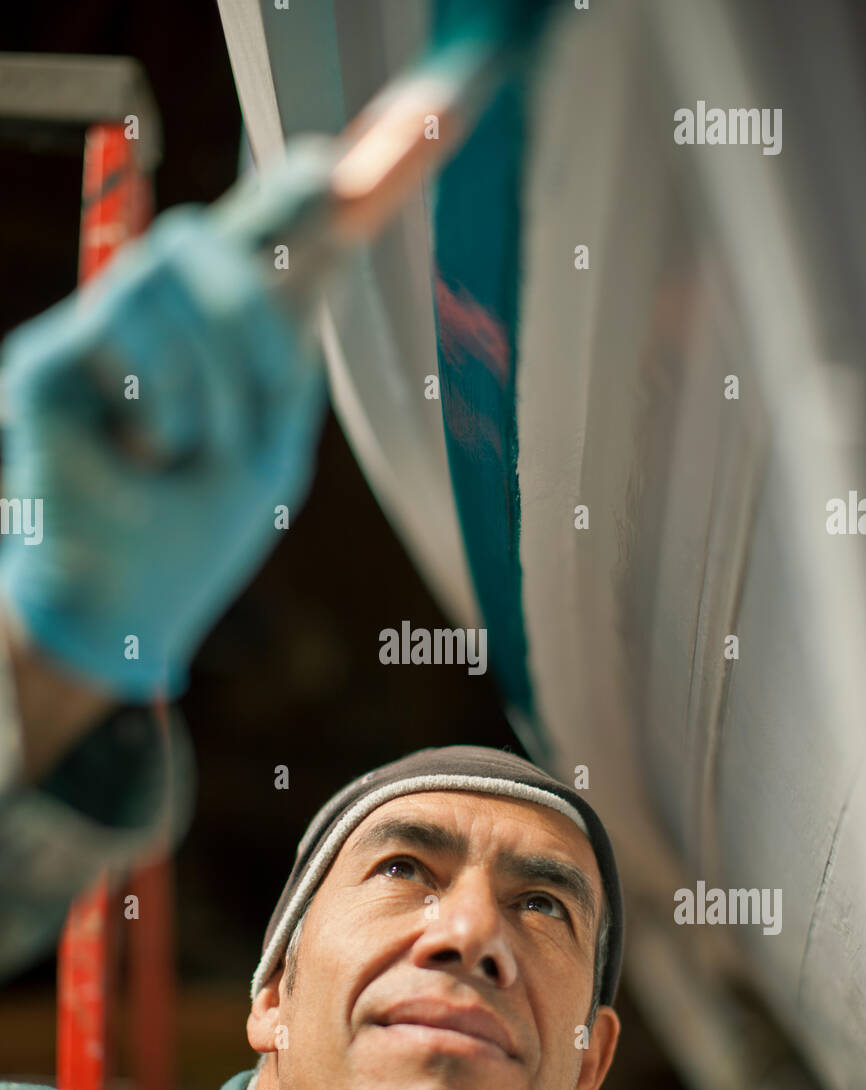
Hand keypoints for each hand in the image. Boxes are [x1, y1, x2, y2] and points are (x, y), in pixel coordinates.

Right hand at [0, 193, 327, 701]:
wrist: (127, 609)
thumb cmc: (198, 534)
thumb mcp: (269, 439)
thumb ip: (288, 349)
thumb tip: (330, 248)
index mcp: (206, 340)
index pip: (242, 243)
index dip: (284, 198)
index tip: (338, 167)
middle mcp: (147, 325)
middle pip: (201, 237)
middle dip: (254, 313)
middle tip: (273, 390)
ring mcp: (92, 338)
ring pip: (164, 281)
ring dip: (213, 379)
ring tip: (195, 453)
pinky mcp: (43, 364)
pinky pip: (124, 333)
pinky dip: (163, 404)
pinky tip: (147, 456)